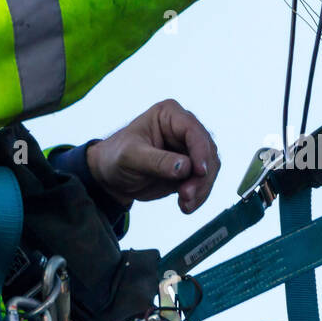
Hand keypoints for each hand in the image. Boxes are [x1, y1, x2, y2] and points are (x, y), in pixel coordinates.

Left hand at [86, 99, 220, 214]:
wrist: (112, 178)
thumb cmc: (116, 158)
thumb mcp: (131, 157)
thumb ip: (157, 161)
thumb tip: (185, 167)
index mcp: (169, 114)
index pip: (193, 130)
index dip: (200, 151)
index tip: (199, 172)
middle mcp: (183, 128)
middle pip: (207, 150)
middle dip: (201, 176)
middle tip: (187, 196)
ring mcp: (189, 149)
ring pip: (209, 168)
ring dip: (201, 188)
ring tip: (185, 204)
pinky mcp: (190, 168)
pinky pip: (204, 182)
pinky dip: (199, 195)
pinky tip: (185, 206)